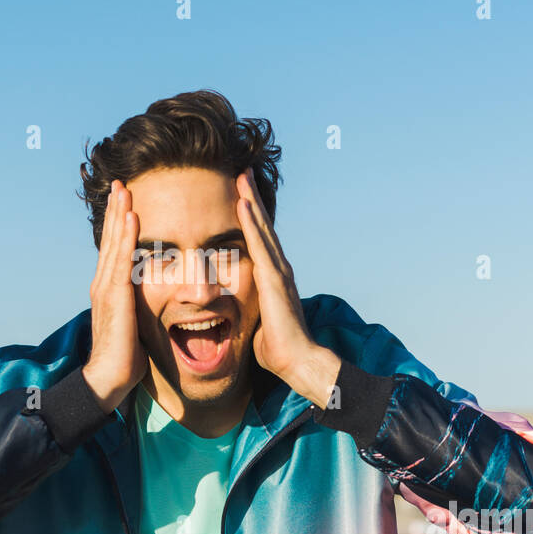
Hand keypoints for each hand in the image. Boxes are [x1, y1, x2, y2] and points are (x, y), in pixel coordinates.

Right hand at [83, 180, 147, 413]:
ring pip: (114, 243)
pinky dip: (125, 236)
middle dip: (115, 211)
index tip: (125, 202)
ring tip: (124, 189)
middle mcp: (103, 284)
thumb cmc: (124, 359)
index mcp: (109, 291)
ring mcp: (106, 289)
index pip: (114, 251)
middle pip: (110, 240)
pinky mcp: (113, 296)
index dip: (119, 226)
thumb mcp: (134, 326)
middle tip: (120, 183)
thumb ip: (138, 309)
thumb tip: (149, 303)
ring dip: (120, 214)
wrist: (107, 380)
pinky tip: (132, 217)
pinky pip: (121, 259)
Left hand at [236, 168, 340, 407]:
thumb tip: (235, 307)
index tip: (241, 194)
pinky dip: (251, 222)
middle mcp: (279, 269)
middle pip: (263, 226)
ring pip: (262, 228)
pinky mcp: (274, 279)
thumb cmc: (276, 347)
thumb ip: (249, 306)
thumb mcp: (257, 319)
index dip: (251, 216)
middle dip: (252, 198)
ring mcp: (279, 271)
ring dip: (252, 201)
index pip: (260, 239)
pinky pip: (259, 245)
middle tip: (242, 171)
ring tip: (242, 176)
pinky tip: (242, 204)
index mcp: (274, 277)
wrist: (297, 361)